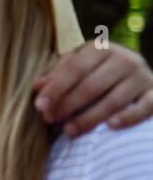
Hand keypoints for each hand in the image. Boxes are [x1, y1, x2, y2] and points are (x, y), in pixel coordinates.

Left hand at [33, 41, 152, 135]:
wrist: (133, 70)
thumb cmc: (95, 69)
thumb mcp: (77, 64)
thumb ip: (57, 74)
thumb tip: (37, 86)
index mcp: (101, 48)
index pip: (75, 69)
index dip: (56, 88)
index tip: (40, 106)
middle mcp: (125, 59)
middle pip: (92, 85)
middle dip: (68, 105)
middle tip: (50, 120)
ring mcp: (142, 76)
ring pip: (114, 100)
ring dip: (90, 117)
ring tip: (69, 130)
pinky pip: (144, 108)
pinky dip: (128, 117)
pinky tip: (110, 126)